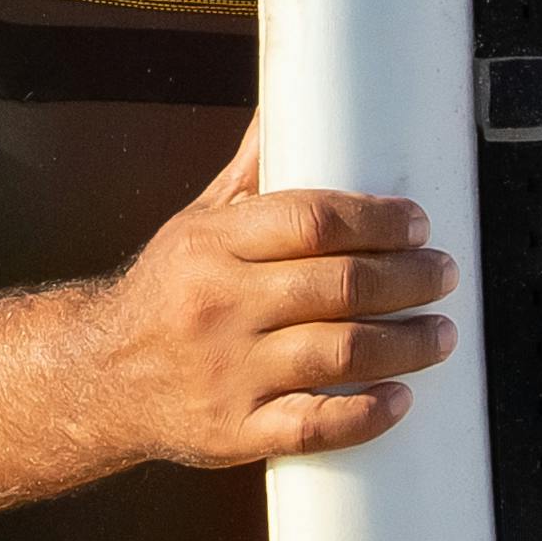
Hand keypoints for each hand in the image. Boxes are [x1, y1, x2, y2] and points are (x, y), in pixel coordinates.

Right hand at [83, 117, 457, 467]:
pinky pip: (313, 426)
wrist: (97, 377)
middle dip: (409, 279)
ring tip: (441, 334)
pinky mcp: (235, 431)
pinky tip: (398, 400)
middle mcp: (219, 306)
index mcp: (212, 245)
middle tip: (444, 274)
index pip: (312, 220)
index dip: (377, 220)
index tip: (417, 224)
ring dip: (406, 344)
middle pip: (339, 285)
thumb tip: (285, 108)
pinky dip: (365, 414)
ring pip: (339, 353)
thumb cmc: (164, 294)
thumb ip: (250, 175)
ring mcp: (228, 372)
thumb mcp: (195, 224)